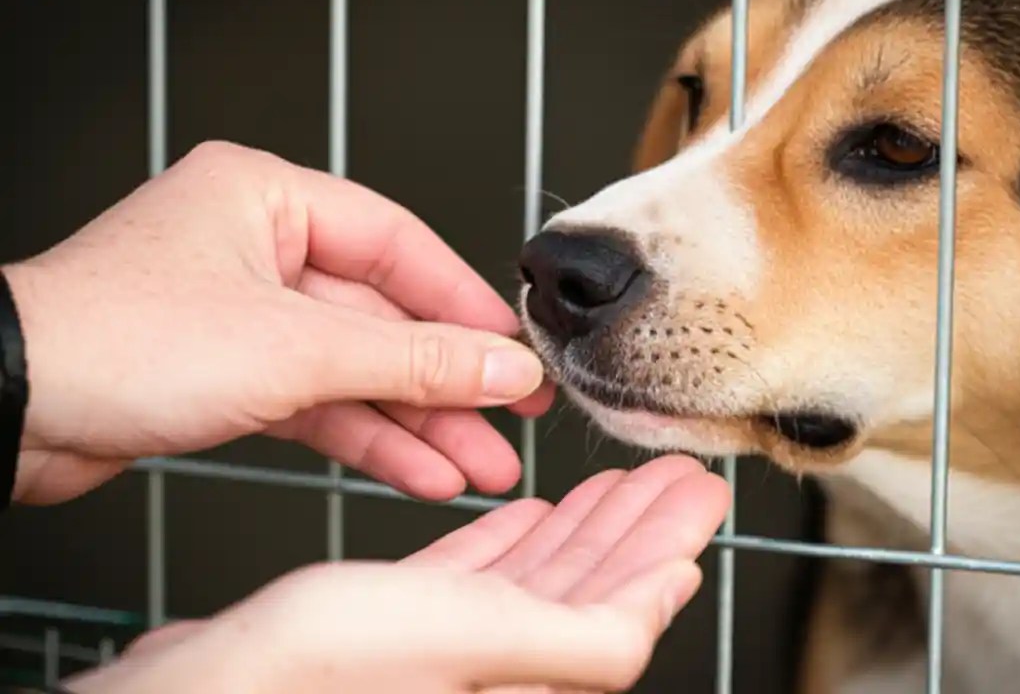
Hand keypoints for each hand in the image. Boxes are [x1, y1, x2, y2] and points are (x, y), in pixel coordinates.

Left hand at [3, 141, 553, 504]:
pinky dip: (366, 438)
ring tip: (477, 463)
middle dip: (445, 381)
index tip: (513, 352)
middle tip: (510, 416)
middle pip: (381, 317)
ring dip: (416, 421)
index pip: (398, 246)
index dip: (465, 305)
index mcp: (267, 199)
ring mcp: (241, 314)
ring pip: (354, 368)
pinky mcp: (225, 374)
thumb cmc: (114, 342)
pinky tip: (418, 471)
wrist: (7, 412)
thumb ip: (411, 358)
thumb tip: (497, 364)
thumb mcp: (295, 348)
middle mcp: (256, 248)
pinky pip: (317, 402)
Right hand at [62, 455, 729, 693]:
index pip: (626, 608)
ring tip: (607, 482)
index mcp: (530, 677)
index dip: (666, 547)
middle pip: (590, 586)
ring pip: (536, 578)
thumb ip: (583, 641)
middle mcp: (495, 669)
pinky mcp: (390, 628)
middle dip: (631, 525)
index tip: (696, 490)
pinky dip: (505, 542)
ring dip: (577, 525)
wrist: (200, 692)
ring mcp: (443, 649)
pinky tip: (526, 511)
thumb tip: (665, 607)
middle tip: (667, 472)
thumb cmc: (319, 674)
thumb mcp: (476, 642)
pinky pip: (472, 579)